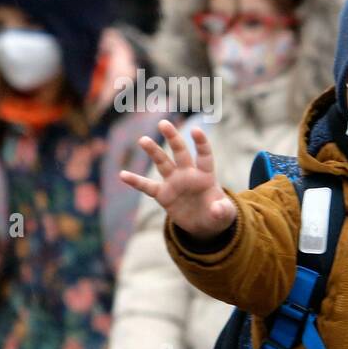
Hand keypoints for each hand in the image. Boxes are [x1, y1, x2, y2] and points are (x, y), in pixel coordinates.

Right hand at [119, 119, 236, 239]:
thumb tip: (218, 209)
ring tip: (143, 140)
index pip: (204, 155)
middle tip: (163, 123)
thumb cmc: (217, 215)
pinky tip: (122, 174)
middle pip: (180, 152)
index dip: (201, 143)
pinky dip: (135, 181)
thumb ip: (223, 211)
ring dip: (153, 151)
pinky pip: (147, 187)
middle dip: (173, 138)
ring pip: (162, 163)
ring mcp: (174, 183)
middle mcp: (188, 175)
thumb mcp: (225, 215)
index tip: (195, 130)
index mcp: (206, 175)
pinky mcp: (163, 194)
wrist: (203, 225)